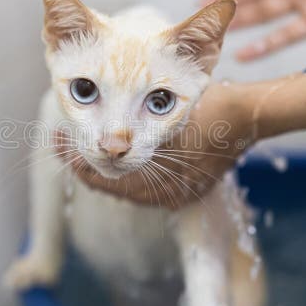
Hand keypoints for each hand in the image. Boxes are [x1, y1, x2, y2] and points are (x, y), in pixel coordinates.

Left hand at [56, 81, 270, 208]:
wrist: (248, 115)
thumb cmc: (207, 108)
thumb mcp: (164, 112)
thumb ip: (131, 131)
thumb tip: (91, 134)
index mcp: (158, 184)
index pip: (101, 179)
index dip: (74, 160)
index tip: (56, 141)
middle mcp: (165, 197)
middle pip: (109, 186)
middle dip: (86, 163)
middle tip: (65, 142)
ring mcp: (176, 196)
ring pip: (125, 189)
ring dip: (105, 168)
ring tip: (85, 145)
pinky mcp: (186, 191)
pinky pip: (145, 188)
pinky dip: (128, 172)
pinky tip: (119, 154)